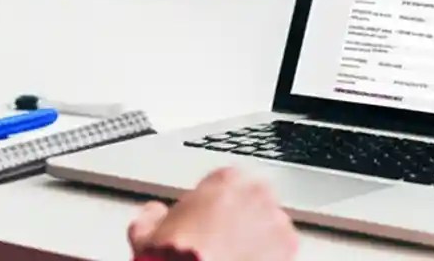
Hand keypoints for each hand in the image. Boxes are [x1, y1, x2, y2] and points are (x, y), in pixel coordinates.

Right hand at [128, 168, 297, 260]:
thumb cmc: (174, 258)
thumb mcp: (144, 232)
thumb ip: (152, 214)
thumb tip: (153, 213)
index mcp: (226, 180)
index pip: (226, 182)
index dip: (214, 203)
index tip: (207, 219)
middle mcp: (256, 194)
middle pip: (253, 200)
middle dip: (241, 217)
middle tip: (223, 240)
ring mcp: (276, 221)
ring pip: (270, 225)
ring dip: (258, 237)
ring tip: (237, 257)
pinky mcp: (289, 247)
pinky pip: (282, 249)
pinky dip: (270, 256)